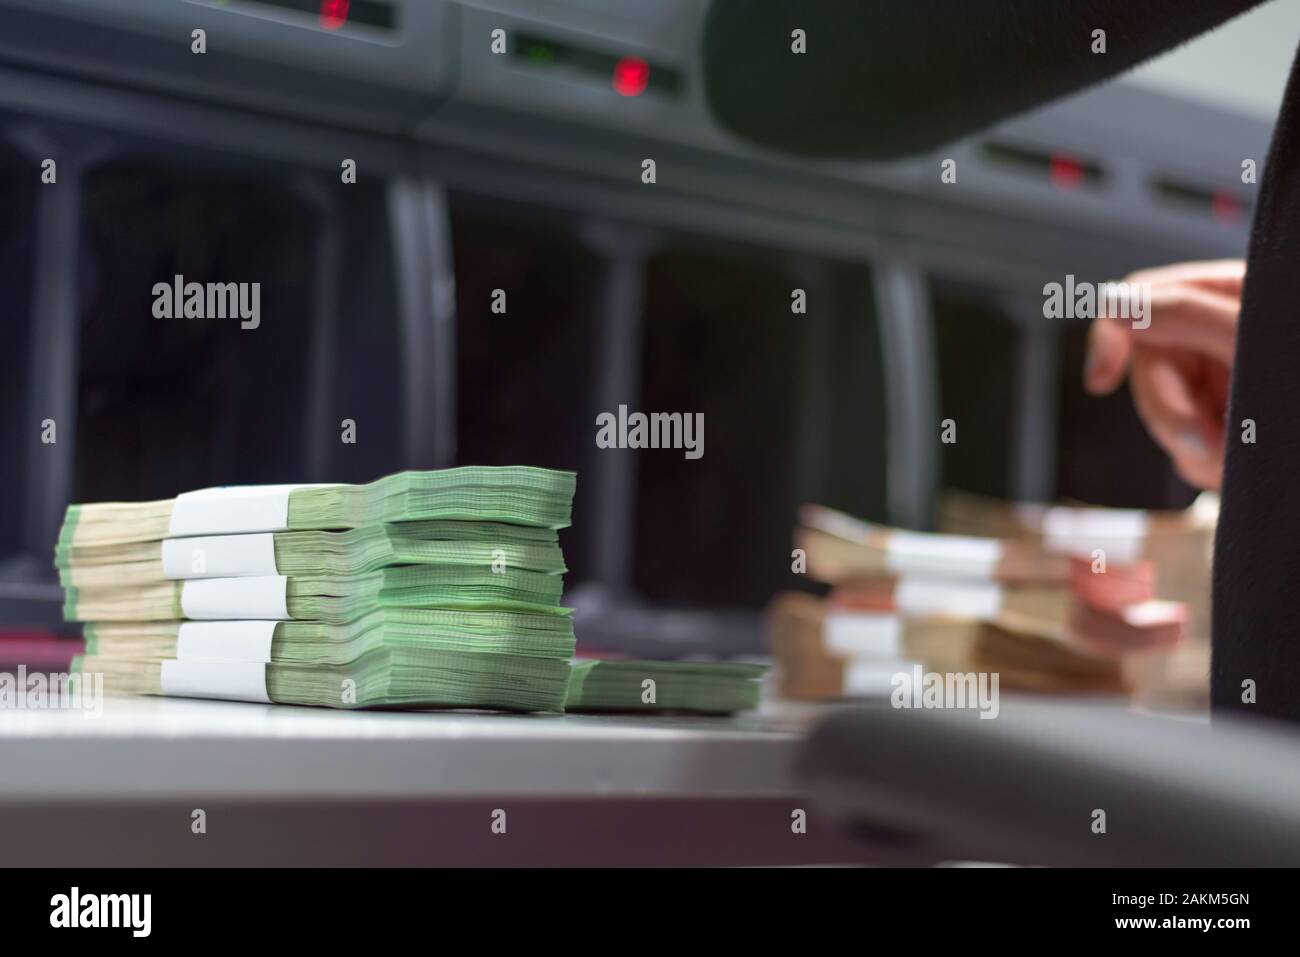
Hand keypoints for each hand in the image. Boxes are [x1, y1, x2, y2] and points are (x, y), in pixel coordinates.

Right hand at [1083, 260, 1240, 489]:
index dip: (1111, 336)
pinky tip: (1236, 465)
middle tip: (1204, 442)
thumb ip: (1184, 313)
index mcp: (1228, 294)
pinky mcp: (1225, 426)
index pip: (1141, 299)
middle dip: (1168, 411)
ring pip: (1161, 413)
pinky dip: (1203, 463)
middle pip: (1145, 366)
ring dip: (1189, 444)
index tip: (1100, 378)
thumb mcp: (1249, 338)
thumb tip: (1116, 304)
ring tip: (1235, 457)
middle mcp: (1219, 335)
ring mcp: (1221, 382)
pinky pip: (1183, 448)